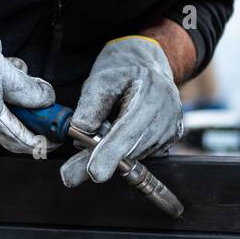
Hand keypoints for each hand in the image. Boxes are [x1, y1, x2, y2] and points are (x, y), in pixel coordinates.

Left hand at [60, 36, 183, 186]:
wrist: (147, 64)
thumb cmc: (122, 69)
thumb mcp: (101, 78)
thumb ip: (90, 104)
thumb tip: (80, 132)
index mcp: (151, 95)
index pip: (128, 132)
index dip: (110, 154)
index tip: (94, 173)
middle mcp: (167, 115)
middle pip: (130, 150)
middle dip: (99, 162)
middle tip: (68, 174)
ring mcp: (171, 129)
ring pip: (134, 156)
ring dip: (109, 155)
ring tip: (94, 136)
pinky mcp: (169, 139)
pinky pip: (140, 154)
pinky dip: (122, 151)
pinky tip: (114, 136)